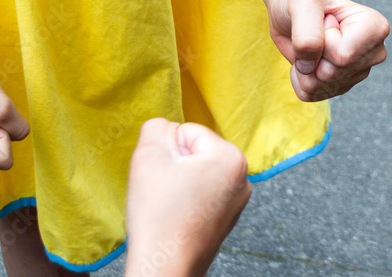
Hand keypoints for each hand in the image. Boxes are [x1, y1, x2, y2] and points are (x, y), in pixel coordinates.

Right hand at [125, 119, 250, 276]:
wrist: (165, 267)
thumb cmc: (159, 216)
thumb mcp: (148, 155)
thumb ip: (157, 128)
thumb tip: (166, 128)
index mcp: (232, 157)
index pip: (188, 132)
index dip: (167, 151)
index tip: (163, 176)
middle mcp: (243, 177)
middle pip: (196, 152)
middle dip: (175, 165)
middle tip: (164, 191)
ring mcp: (237, 201)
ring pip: (197, 173)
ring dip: (179, 183)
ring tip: (170, 205)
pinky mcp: (227, 219)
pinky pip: (201, 195)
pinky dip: (186, 201)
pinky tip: (176, 217)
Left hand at [268, 0, 388, 101]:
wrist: (291, 8)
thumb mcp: (303, 1)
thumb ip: (308, 31)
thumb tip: (308, 67)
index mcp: (375, 28)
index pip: (343, 54)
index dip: (323, 40)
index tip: (325, 21)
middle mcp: (374, 52)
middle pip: (332, 73)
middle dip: (312, 55)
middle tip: (315, 32)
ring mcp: (358, 72)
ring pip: (321, 86)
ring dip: (304, 67)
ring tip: (310, 43)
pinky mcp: (341, 86)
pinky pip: (312, 95)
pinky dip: (299, 79)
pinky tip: (306, 58)